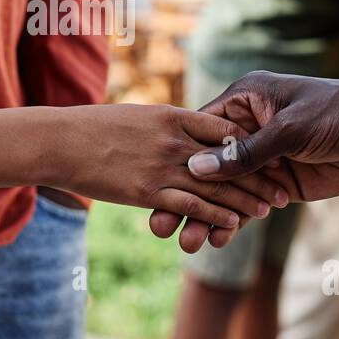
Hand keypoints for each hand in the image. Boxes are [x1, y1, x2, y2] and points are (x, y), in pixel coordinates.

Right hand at [50, 103, 293, 249]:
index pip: (223, 127)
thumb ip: (166, 125)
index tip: (271, 154)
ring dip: (245, 199)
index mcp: (172, 114)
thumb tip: (187, 132)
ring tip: (267, 210)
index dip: (250, 143)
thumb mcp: (136, 118)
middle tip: (281, 188)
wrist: (57, 141)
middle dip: (259, 174)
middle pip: (229, 157)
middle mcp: (173, 138)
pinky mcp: (148, 190)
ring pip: (216, 185)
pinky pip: (192, 204)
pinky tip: (234, 224)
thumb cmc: (90, 127)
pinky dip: (216, 215)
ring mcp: (162, 164)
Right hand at [146, 71, 338, 248]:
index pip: (199, 133)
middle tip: (159, 228)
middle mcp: (247, 130)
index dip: (177, 163)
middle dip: (184, 198)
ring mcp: (264, 160)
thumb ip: (245, 153)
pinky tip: (217, 240)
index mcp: (244, 101)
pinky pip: (250, 205)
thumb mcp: (290, 129)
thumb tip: (197, 168)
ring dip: (206, 216)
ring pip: (225, 192)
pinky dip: (234, 223)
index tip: (154, 188)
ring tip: (187, 245)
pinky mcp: (280, 184)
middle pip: (207, 168)